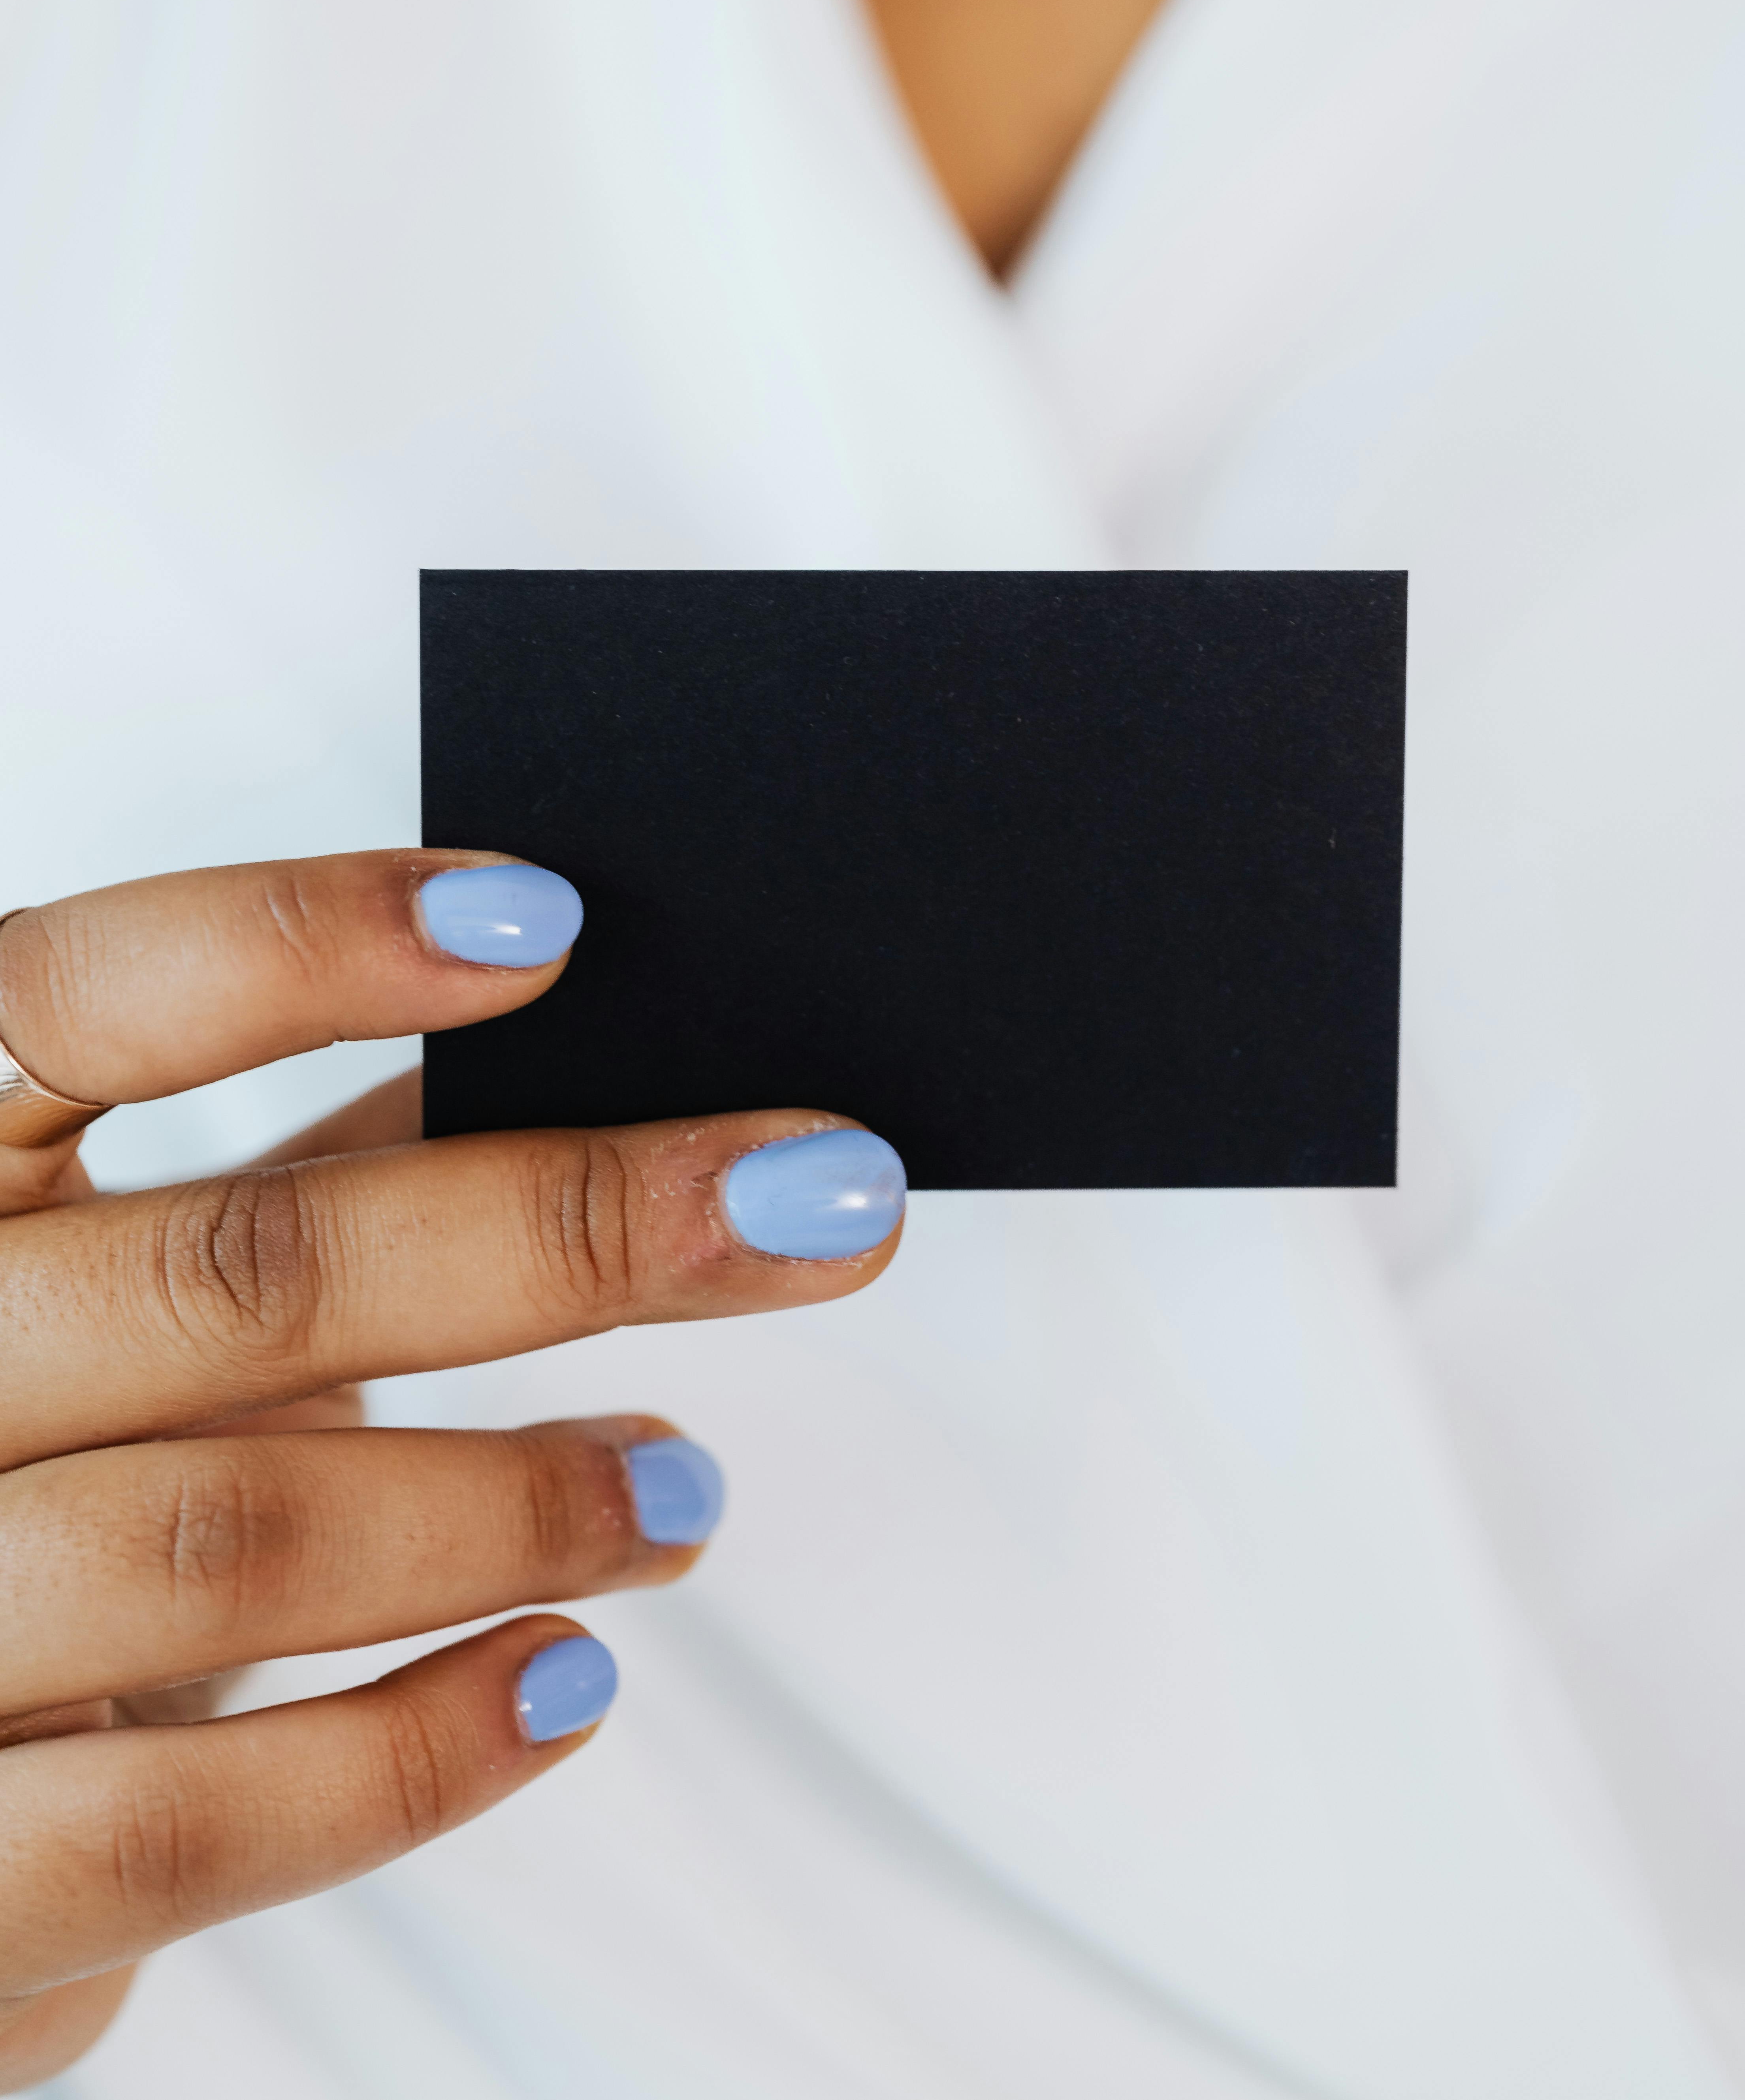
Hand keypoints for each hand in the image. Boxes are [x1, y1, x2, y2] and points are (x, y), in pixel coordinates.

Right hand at [0, 850, 904, 2089]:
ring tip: (682, 1488)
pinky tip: (567, 1683)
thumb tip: (574, 1076)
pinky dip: (410, 1751)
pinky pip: (184, 1821)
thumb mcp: (103, 1307)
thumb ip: (274, 1197)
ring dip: (515, 1503)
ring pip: (229, 1534)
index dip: (298, 945)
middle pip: (235, 1268)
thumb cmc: (14, 1490)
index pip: (68, 1005)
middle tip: (812, 1200)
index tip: (548, 921)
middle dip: (561, 1226)